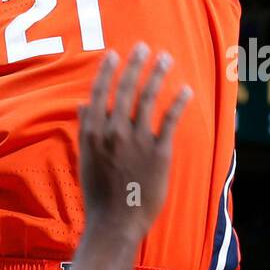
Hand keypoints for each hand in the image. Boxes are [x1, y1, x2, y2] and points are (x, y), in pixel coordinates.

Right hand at [78, 45, 191, 244]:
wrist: (116, 223)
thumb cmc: (99, 192)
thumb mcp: (85, 158)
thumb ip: (86, 128)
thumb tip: (84, 104)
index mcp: (93, 132)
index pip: (100, 92)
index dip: (108, 71)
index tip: (114, 53)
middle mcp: (114, 132)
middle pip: (125, 90)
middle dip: (135, 65)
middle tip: (143, 47)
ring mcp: (137, 141)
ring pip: (148, 99)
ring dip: (157, 75)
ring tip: (165, 59)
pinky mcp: (159, 153)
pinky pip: (169, 121)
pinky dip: (178, 103)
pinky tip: (185, 90)